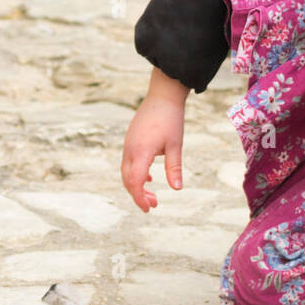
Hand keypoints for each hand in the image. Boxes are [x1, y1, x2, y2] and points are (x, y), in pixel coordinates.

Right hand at [121, 69, 188, 211]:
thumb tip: (177, 189)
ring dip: (137, 185)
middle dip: (138, 195)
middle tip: (154, 205)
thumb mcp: (175, 146)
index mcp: (141, 152)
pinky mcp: (131, 140)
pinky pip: (129, 162)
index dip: (139, 197)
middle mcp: (130, 149)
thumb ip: (174, 168)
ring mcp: (128, 144)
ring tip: (153, 195)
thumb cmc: (171, 120)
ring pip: (126, 172)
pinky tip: (148, 178)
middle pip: (127, 180)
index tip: (149, 208)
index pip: (134, 181)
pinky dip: (136, 174)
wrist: (163, 96)